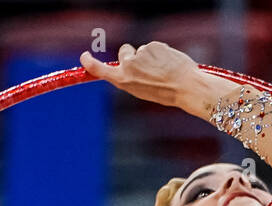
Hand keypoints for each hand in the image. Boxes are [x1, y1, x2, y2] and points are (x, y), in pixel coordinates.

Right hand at [79, 42, 201, 108]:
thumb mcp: (142, 90)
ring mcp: (140, 54)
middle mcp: (128, 66)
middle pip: (124, 52)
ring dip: (151, 57)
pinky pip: (155, 47)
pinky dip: (161, 53)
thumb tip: (129, 63)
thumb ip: (132, 77)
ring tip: (164, 70)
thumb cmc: (166, 93)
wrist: (186, 87)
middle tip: (148, 69)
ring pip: (142, 50)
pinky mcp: (152, 46)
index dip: (90, 62)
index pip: (100, 69)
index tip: (85, 56)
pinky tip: (170, 63)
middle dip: (133, 55)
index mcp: (123, 81)